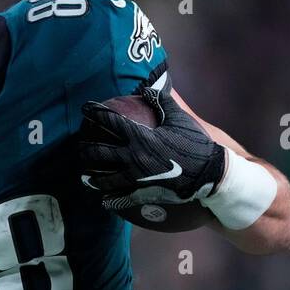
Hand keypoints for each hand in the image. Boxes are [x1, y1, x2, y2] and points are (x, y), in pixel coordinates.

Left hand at [77, 87, 225, 208]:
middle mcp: (133, 158)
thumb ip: (162, 102)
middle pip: (99, 154)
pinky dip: (111, 200)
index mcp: (140, 137)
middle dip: (86, 150)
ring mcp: (136, 178)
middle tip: (80, 147)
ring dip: (93, 178)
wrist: (209, 172)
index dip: (96, 113)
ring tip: (85, 177)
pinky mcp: (143, 193)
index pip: (111, 122)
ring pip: (106, 180)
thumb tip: (148, 88)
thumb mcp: (179, 119)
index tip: (86, 108)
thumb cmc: (195, 143)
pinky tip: (104, 201)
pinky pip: (122, 198)